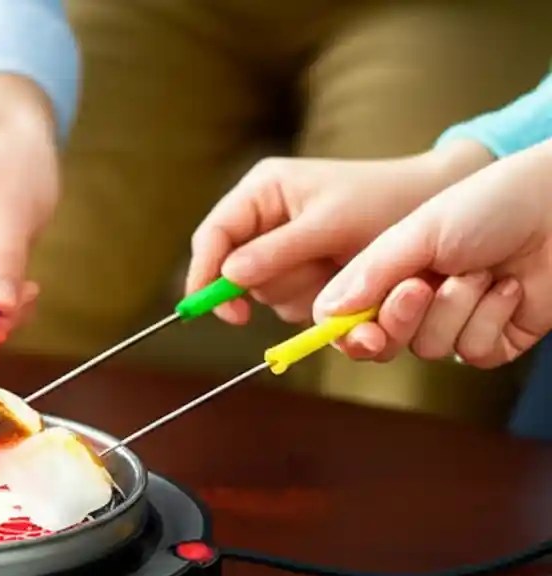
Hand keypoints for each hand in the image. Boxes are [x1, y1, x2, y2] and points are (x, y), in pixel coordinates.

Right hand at [186, 142, 492, 325]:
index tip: (225, 311)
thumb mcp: (328, 223)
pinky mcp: (308, 274)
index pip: (213, 237)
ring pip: (268, 295)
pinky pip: (296, 304)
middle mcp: (266, 221)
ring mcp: (286, 251)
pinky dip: (320, 303)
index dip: (208, 275)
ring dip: (303, 294)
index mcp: (262, 193)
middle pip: (237, 274)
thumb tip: (230, 276)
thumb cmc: (385, 201)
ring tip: (341, 269)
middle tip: (313, 277)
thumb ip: (276, 251)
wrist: (438, 210)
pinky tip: (346, 281)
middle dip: (273, 285)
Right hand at [315, 140, 551, 368]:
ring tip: (481, 270)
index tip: (360, 332)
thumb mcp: (417, 232)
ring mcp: (458, 322)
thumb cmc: (491, 204)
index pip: (349, 319)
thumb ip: (369, 273)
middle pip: (385, 343)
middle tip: (420, 287)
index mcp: (391, 272)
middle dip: (403, 318)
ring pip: (431, 348)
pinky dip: (491, 318)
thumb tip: (326, 313)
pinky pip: (474, 352)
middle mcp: (419, 301)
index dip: (348, 334)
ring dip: (457, 308)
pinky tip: (509, 287)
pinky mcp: (497, 339)